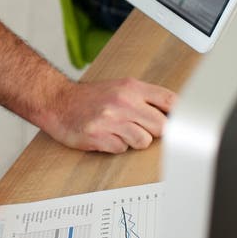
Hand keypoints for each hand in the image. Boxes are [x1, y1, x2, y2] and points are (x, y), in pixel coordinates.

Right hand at [50, 77, 176, 153]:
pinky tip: (106, 136)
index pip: (169, 101)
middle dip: (154, 130)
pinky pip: (122, 150)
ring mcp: (110, 120)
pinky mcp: (99, 137)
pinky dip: (116, 146)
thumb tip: (174, 113)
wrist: (57, 102)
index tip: (179, 122)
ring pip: (143, 141)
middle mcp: (123, 102)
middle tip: (141, 127)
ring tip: (120, 131)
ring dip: (134, 141)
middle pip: (161, 126)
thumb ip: (145, 97)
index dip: (178, 115)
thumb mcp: (120, 87)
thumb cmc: (90, 97)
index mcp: (131, 87)